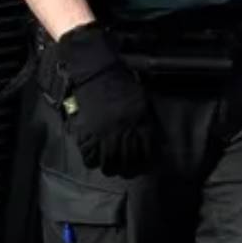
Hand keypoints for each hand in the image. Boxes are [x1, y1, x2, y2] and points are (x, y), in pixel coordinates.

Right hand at [54, 24, 158, 177]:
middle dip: (129, 170)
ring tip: (111, 168)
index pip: (147, 153)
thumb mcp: (142, 103)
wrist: (97, 72)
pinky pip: (90, 156)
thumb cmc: (122, 85)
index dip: (146, 164)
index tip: (144, 167)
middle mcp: (124, 131)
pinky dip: (92, 161)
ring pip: (109, 163)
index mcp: (141, 123)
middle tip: (127, 171)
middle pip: (128, 162)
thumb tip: (155, 143)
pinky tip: (95, 159)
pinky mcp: (86, 132)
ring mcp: (104, 133)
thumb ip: (147, 124)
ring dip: (111, 168)